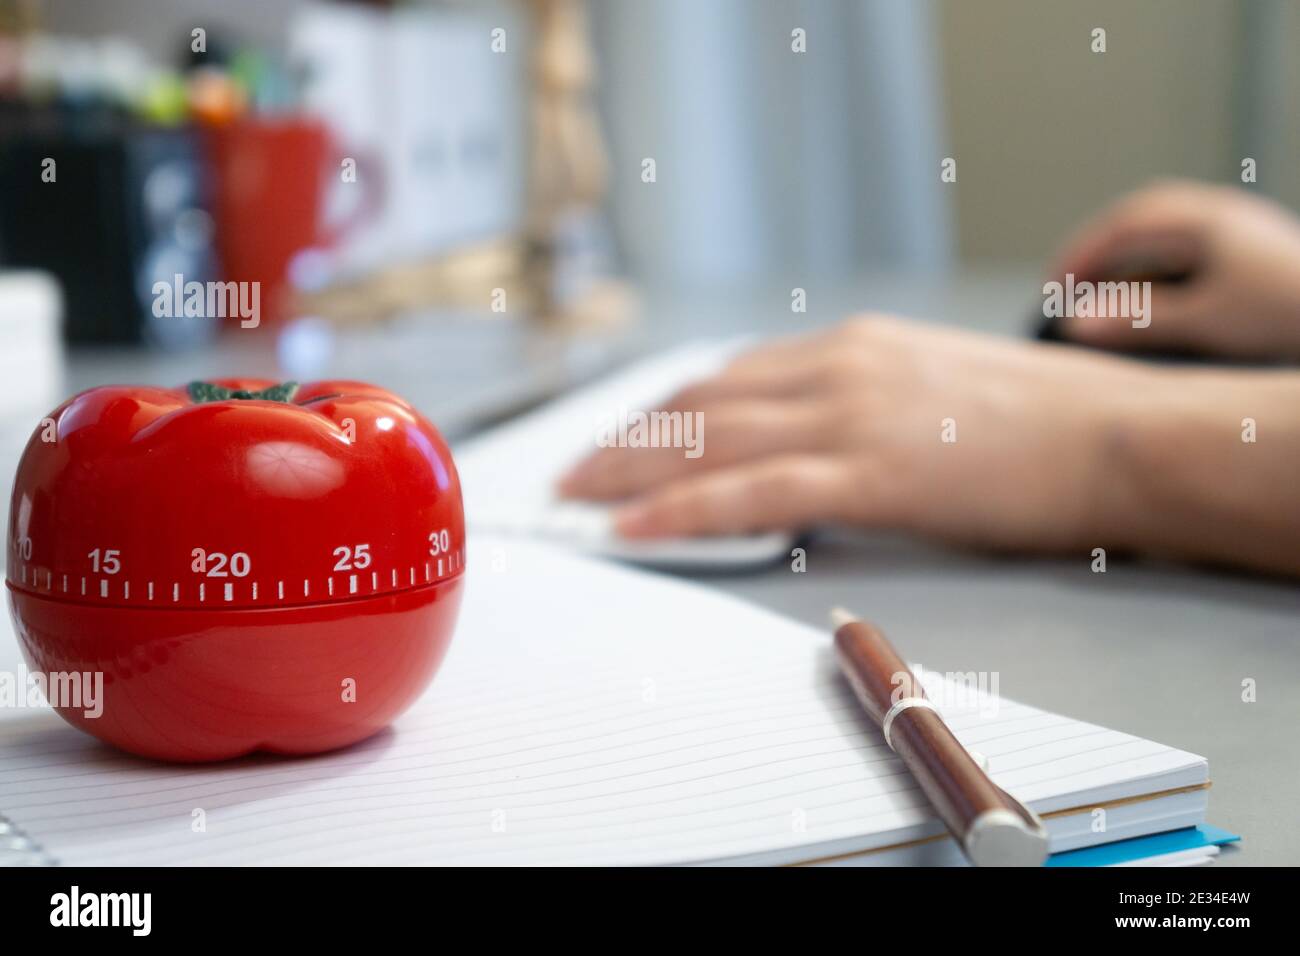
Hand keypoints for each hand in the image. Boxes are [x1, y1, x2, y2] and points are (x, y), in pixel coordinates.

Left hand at [557, 316, 1152, 551]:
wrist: (1119, 435)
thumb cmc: (1044, 422)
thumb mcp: (937, 389)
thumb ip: (866, 403)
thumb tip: (814, 439)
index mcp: (855, 347)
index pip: (730, 377)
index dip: (665, 410)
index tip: (625, 435)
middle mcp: (839, 368)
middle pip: (702, 404)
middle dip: (626, 440)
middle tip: (571, 469)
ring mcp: (851, 416)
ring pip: (710, 441)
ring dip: (631, 471)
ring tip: (575, 498)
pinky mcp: (870, 472)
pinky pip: (750, 493)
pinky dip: (682, 511)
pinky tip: (632, 528)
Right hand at [1050, 180, 1299, 359]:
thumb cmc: (1287, 319)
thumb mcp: (1203, 322)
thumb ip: (1134, 319)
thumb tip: (1072, 321)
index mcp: (1207, 219)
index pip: (1126, 224)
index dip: (1082, 254)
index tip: (1054, 289)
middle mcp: (1226, 217)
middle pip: (1145, 223)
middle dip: (1101, 253)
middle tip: (1069, 288)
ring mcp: (1244, 236)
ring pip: (1169, 239)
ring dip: (1131, 264)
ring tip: (1104, 299)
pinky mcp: (1258, 260)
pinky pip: (1192, 255)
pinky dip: (1160, 276)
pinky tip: (1154, 306)